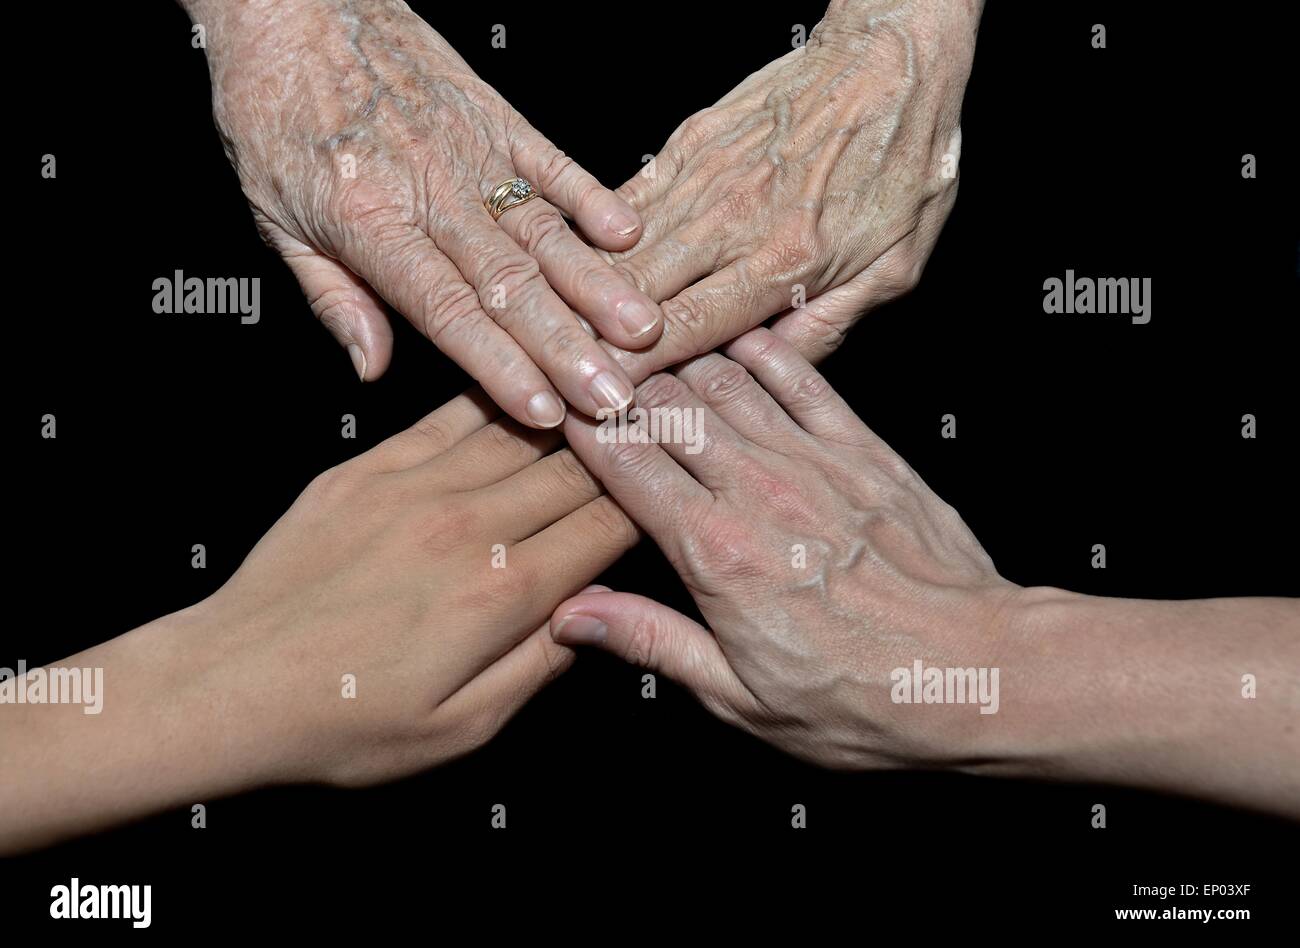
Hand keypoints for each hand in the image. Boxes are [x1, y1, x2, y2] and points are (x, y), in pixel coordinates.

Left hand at [0, 390, 637, 850]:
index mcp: (500, 595)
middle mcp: (467, 526)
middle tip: (677, 406)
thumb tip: (594, 611)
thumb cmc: (345, 723)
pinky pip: (451, 414)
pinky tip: (528, 376)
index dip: (659, 496)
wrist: (227, 684)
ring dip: (577, 403)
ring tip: (621, 376)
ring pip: (523, 426)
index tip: (689, 475)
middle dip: (632, 438)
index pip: (610, 525)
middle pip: (578, 465)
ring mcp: (415, 486)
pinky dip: (499, 395)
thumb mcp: (462, 727)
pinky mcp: (369, 467)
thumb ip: (541, 662)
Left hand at [185, 0, 661, 422]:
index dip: (500, 366)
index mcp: (371, 224)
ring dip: (597, 286)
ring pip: (543, 231)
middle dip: (568, 349)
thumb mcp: (276, 217)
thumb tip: (370, 367)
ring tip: (643, 330)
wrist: (289, 4)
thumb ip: (333, 297)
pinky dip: (594, 197)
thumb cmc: (277, 109)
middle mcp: (431, 192)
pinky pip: (552, 161)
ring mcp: (471, 152)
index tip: (544, 412)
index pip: (448, 312)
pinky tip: (631, 234)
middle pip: (510, 285)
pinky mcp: (496, 115)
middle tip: (614, 395)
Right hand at [550, 328, 1014, 768]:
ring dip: (679, 361)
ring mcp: (814, 462)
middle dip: (620, 385)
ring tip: (646, 353)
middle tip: (591, 374)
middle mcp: (759, 491)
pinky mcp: (863, 449)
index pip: (625, 464)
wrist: (981, 671)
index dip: (580, 427)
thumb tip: (573, 613)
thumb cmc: (864, 701)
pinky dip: (762, 352)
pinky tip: (736, 340)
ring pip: (725, 380)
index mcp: (718, 555)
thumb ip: (653, 642)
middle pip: (667, 407)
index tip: (553, 409)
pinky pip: (801, 378)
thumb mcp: (742, 698)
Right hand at [602, 0, 979, 373]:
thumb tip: (771, 371)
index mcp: (786, 259)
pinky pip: (627, 198)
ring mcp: (705, 178)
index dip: (636, 365)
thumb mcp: (895, 267)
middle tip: (570, 370)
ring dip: (587, 291)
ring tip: (563, 328)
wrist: (891, 60)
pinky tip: (580, 265)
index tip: (604, 394)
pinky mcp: (689, 143)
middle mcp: (734, 220)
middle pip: (638, 291)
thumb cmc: (901, 163)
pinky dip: (598, 235)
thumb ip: (828, 326)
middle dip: (595, 335)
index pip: (689, 327)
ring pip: (622, 247)